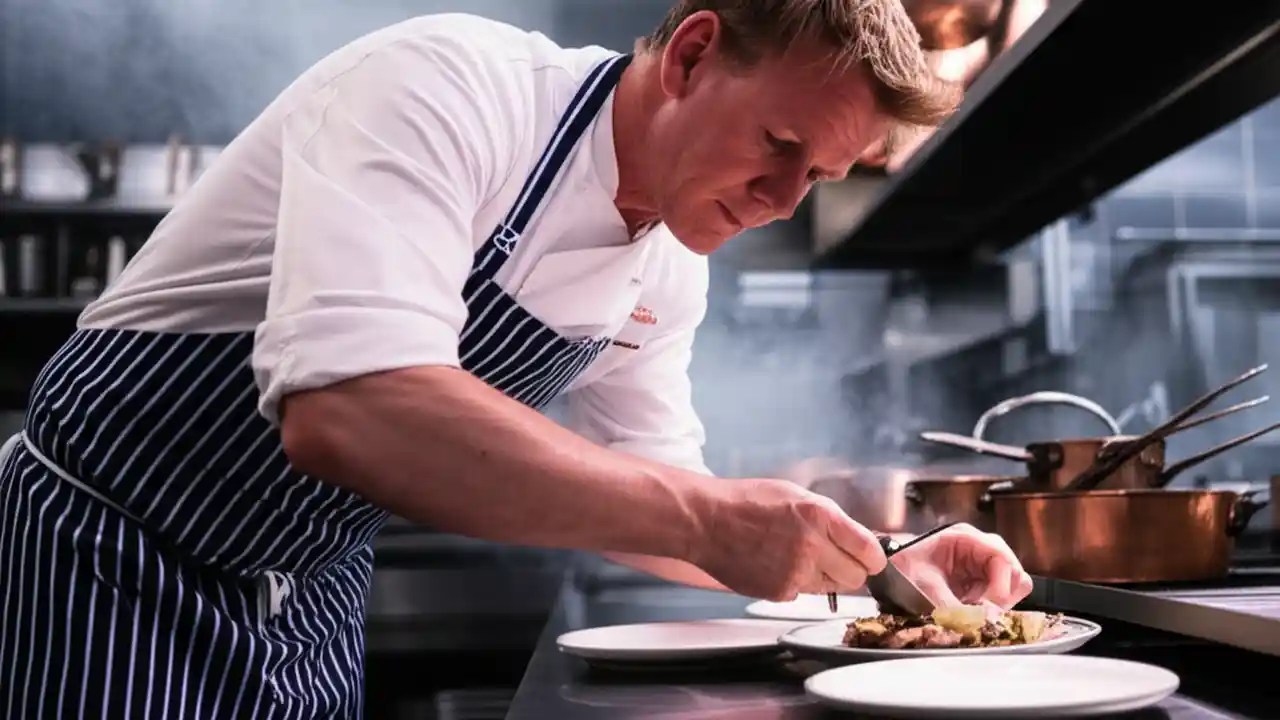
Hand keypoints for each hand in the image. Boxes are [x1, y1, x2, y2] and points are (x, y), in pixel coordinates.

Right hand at [690, 478, 886, 600]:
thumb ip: (830, 520)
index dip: (873, 557)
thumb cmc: (746, 502)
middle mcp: (812, 546)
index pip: (870, 551)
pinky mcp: (780, 592)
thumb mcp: (796, 495)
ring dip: (824, 577)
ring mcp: (796, 572)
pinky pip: (804, 593)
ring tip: (797, 557)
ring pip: (832, 588)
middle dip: (850, 569)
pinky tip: (776, 564)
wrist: (705, 521)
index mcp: (820, 516)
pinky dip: (797, 583)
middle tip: (833, 558)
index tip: (870, 558)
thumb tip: (860, 540)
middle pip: (857, 577)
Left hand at [892, 524, 1032, 608]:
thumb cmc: (903, 569)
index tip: (989, 607)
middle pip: (1014, 573)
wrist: (887, 574)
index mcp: (965, 538)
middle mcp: (979, 549)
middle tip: (980, 612)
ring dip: (997, 604)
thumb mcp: (924, 586)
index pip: (1001, 557)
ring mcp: (982, 567)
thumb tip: (979, 622)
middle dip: (1001, 596)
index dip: (1001, 585)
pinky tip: (969, 611)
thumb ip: (951, 605)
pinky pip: (999, 598)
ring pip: (1012, 588)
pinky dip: (990, 609)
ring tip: (971, 611)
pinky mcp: (981, 583)